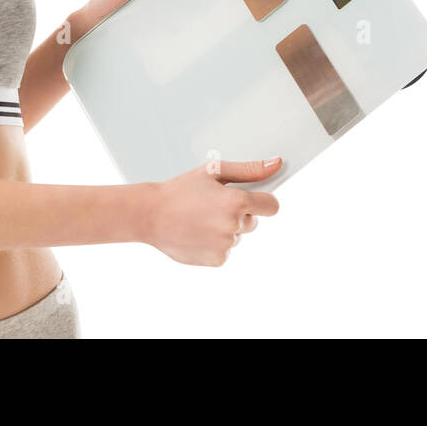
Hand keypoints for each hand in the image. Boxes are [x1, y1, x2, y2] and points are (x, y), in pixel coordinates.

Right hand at [145, 157, 282, 266]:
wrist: (150, 215)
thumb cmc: (180, 190)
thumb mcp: (213, 172)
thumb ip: (249, 170)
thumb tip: (276, 165)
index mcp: (236, 202)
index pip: (272, 206)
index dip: (264, 201)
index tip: (254, 199)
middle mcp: (234, 226)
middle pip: (253, 222)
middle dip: (239, 214)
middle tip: (213, 205)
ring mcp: (225, 246)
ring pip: (237, 237)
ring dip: (225, 230)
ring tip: (200, 219)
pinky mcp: (216, 260)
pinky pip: (225, 251)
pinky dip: (215, 244)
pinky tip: (197, 233)